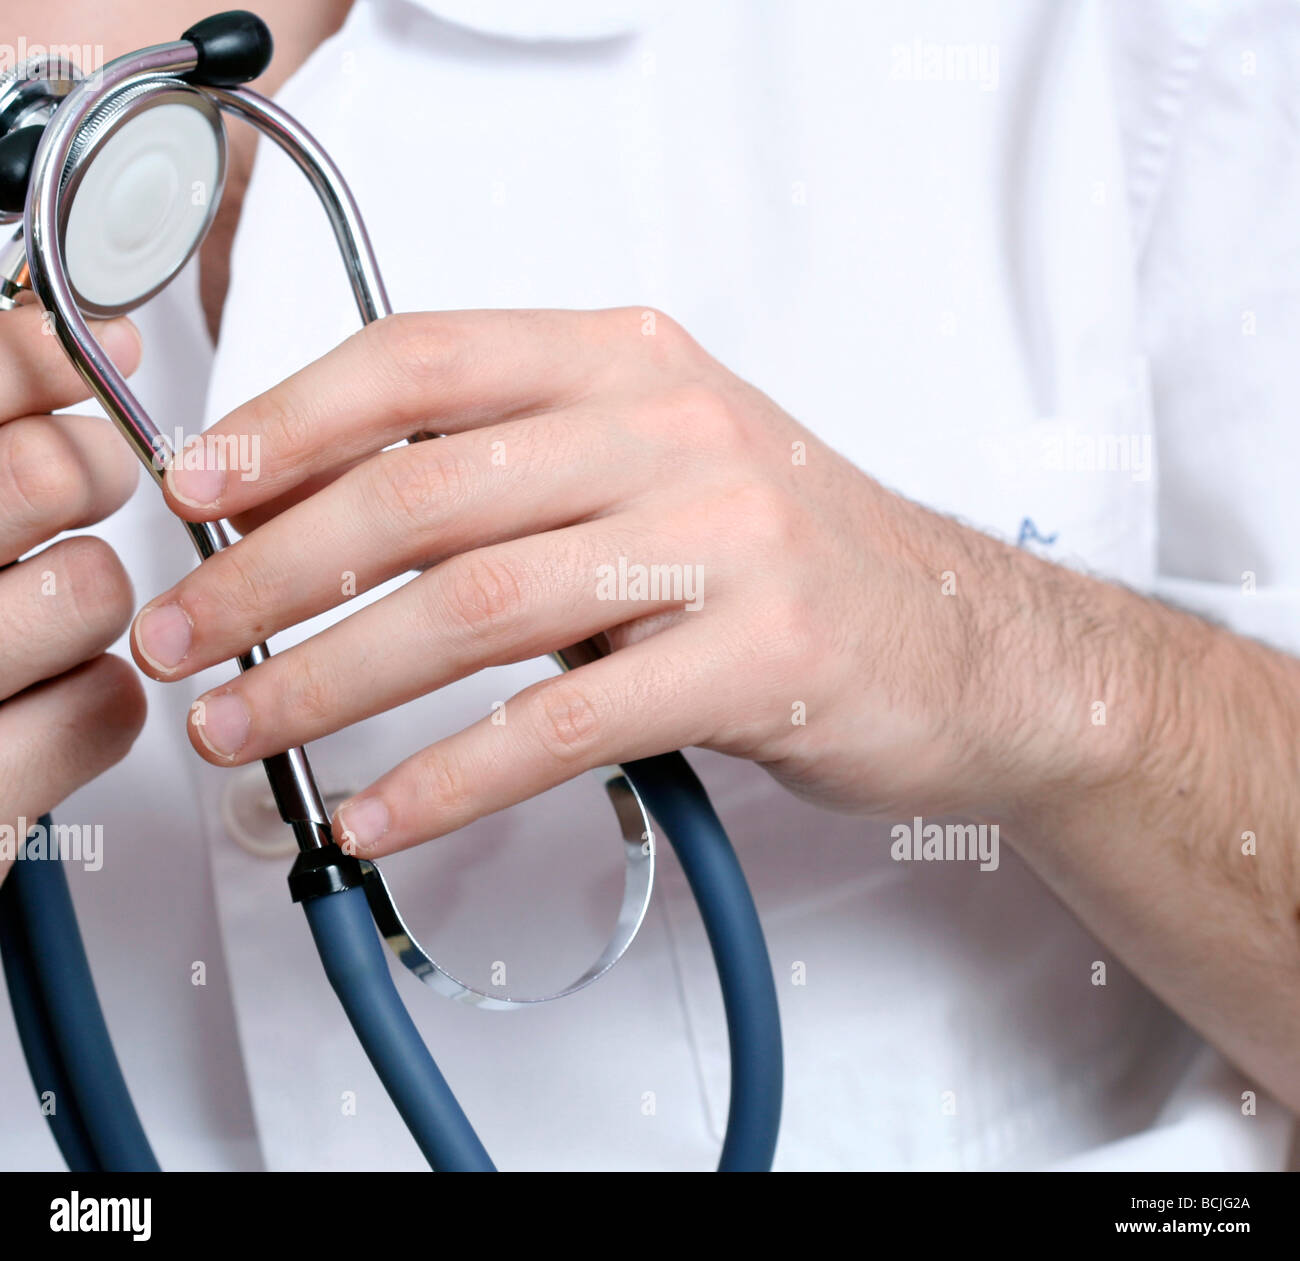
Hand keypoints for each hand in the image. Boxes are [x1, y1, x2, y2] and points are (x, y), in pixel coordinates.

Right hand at [0, 303, 145, 880]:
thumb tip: (77, 361)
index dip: (32, 361)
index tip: (76, 358)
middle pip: (50, 480)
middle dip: (82, 474)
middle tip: (69, 491)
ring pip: (95, 591)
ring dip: (82, 602)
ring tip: (24, 627)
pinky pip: (112, 707)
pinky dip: (96, 703)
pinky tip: (38, 708)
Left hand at [130, 309, 1142, 855]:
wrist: (968, 644)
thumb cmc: (795, 559)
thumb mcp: (657, 469)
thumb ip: (517, 476)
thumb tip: (335, 520)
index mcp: (631, 365)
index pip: (423, 360)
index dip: (289, 423)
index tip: (200, 491)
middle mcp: (674, 432)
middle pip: (425, 493)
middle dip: (277, 576)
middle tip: (193, 639)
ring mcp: (726, 542)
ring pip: (476, 608)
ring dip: (334, 682)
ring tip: (251, 734)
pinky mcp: (758, 659)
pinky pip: (564, 724)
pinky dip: (449, 778)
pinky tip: (381, 814)